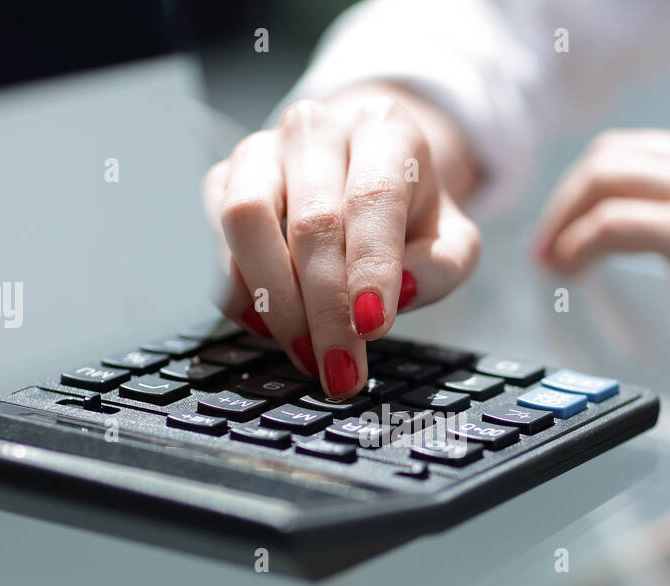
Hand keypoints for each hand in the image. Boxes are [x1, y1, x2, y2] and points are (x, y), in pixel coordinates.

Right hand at [203, 86, 480, 396]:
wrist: (361, 166)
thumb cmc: (408, 213)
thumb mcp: (451, 240)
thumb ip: (441, 269)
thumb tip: (398, 294)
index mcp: (384, 131)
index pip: (374, 197)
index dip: (370, 267)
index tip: (371, 328)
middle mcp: (316, 131)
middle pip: (312, 221)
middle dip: (325, 310)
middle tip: (340, 370)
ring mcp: (261, 152)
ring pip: (247, 219)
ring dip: (274, 302)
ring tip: (305, 355)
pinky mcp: (221, 180)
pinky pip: (217, 242)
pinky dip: (240, 294)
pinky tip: (271, 328)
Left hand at [533, 116, 669, 333]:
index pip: (649, 153)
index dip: (601, 186)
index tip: (579, 223)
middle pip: (612, 155)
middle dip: (568, 198)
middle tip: (549, 242)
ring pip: (603, 178)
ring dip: (563, 219)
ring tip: (550, 259)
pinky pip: (613, 225)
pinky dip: (578, 244)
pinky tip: (569, 269)